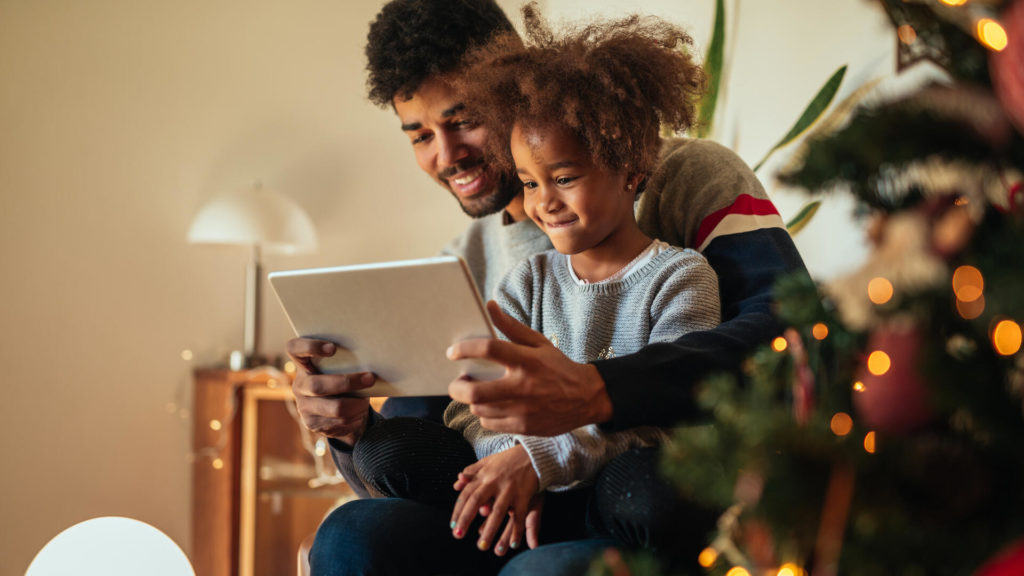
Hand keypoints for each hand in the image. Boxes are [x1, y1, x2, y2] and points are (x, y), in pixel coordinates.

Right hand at [286, 337, 375, 446]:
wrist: (341, 412)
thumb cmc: (344, 379)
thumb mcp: (342, 369)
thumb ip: (346, 363)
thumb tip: (370, 361)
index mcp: (304, 364)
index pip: (294, 349)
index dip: (309, 346)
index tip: (333, 348)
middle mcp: (299, 385)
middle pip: (318, 386)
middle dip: (347, 383)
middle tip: (370, 379)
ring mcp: (303, 406)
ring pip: (334, 407)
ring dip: (356, 404)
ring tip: (366, 400)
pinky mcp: (312, 423)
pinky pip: (339, 421)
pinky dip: (355, 416)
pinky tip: (359, 413)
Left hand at [447, 300, 613, 435]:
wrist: (586, 397)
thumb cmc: (558, 367)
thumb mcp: (538, 342)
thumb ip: (511, 326)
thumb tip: (489, 305)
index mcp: (527, 360)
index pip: (489, 350)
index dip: (465, 349)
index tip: (452, 352)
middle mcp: (523, 386)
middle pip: (475, 392)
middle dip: (457, 388)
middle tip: (457, 382)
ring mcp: (523, 410)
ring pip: (480, 409)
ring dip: (471, 401)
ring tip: (475, 393)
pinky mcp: (523, 427)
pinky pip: (490, 423)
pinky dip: (484, 414)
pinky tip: (491, 406)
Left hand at [450, 444, 539, 554]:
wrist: (533, 454)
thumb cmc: (507, 460)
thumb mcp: (488, 461)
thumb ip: (472, 472)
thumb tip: (456, 484)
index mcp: (484, 475)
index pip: (467, 494)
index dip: (458, 510)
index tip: (453, 526)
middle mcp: (494, 482)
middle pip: (477, 501)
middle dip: (466, 518)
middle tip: (458, 536)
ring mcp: (510, 489)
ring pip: (497, 512)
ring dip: (489, 530)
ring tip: (482, 546)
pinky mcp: (524, 495)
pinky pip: (519, 516)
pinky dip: (517, 531)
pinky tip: (513, 545)